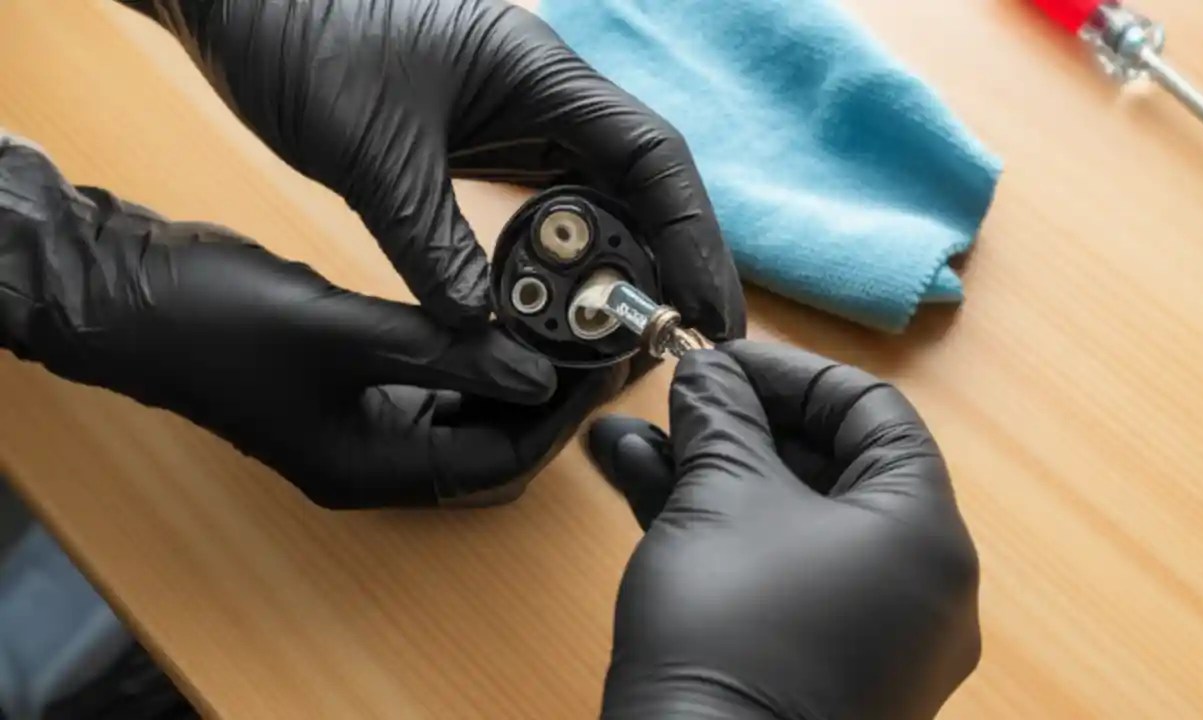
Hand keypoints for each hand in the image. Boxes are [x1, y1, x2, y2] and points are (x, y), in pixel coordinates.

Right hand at [0, 135, 618, 508]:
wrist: (128, 292)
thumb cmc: (220, 319)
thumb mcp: (344, 331)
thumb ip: (446, 350)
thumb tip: (538, 371)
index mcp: (369, 469)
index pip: (495, 463)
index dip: (555, 420)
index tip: (599, 369)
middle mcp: (374, 461)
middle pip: (491, 450)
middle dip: (547, 405)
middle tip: (597, 350)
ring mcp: (364, 427)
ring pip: (470, 421)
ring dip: (518, 383)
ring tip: (568, 332)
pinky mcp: (357, 390)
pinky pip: (441, 391)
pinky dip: (480, 363)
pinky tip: (510, 322)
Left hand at [121, 0, 745, 339]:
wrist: (238, 1)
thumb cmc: (300, 39)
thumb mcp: (373, 155)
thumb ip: (435, 248)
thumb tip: (487, 335)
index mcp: (542, 74)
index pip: (653, 157)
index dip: (695, 237)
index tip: (712, 309)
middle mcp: (548, 93)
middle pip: (641, 183)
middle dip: (664, 262)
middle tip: (671, 339)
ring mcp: (520, 114)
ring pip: (599, 197)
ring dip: (613, 264)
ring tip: (622, 335)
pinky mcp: (488, 137)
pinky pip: (549, 202)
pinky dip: (560, 255)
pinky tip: (558, 301)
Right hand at [587, 342, 980, 718]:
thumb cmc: (732, 630)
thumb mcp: (720, 498)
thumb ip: (719, 418)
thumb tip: (705, 373)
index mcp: (923, 532)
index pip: (874, 412)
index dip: (792, 373)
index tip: (722, 360)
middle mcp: (916, 586)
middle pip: (830, 467)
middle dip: (737, 425)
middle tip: (677, 401)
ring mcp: (870, 636)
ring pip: (789, 523)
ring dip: (710, 474)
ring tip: (629, 440)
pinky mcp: (819, 670)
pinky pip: (778, 575)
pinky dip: (721, 532)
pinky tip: (640, 486)